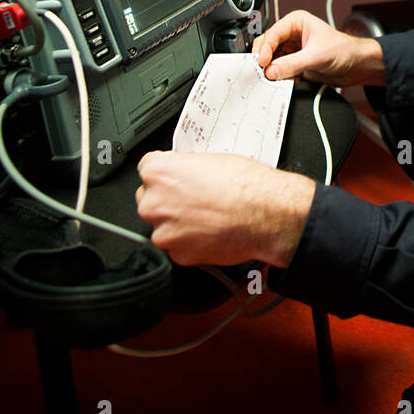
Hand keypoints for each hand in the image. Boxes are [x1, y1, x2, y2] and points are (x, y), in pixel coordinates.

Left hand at [136, 150, 315, 268]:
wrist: (266, 214)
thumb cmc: (246, 186)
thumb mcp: (211, 159)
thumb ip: (186, 167)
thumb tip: (184, 173)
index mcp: (159, 173)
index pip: (147, 168)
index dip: (167, 174)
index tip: (176, 178)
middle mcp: (154, 203)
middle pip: (150, 199)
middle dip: (168, 199)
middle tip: (195, 198)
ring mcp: (164, 232)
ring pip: (163, 225)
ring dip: (177, 223)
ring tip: (206, 216)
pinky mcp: (178, 255)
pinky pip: (177, 246)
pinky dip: (190, 241)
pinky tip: (210, 231)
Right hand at [253, 9, 384, 87]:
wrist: (356, 66)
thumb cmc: (344, 50)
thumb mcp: (316, 56)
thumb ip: (292, 64)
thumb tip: (272, 71)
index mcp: (296, 22)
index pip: (272, 34)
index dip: (265, 49)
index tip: (262, 63)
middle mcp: (291, 34)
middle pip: (267, 46)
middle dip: (265, 60)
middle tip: (263, 72)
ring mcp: (292, 50)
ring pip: (272, 60)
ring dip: (272, 71)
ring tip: (273, 79)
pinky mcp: (294, 64)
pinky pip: (279, 71)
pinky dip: (279, 77)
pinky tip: (286, 81)